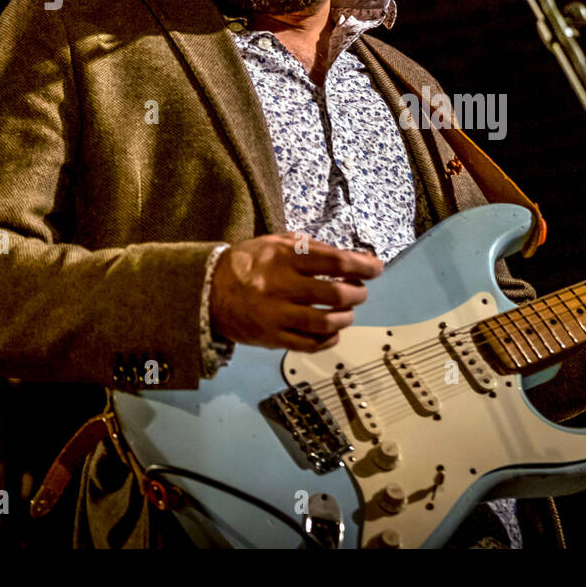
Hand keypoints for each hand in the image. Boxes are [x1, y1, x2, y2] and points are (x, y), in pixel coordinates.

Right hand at [210, 233, 382, 350]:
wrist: (208, 291)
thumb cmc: (249, 263)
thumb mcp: (276, 242)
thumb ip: (311, 248)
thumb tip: (351, 258)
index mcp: (284, 257)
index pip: (335, 261)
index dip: (363, 266)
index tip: (376, 268)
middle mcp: (281, 286)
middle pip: (336, 294)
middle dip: (358, 293)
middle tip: (360, 291)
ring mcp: (276, 315)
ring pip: (326, 322)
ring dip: (347, 318)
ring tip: (348, 312)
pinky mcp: (272, 338)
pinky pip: (310, 344)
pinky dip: (329, 339)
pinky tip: (333, 331)